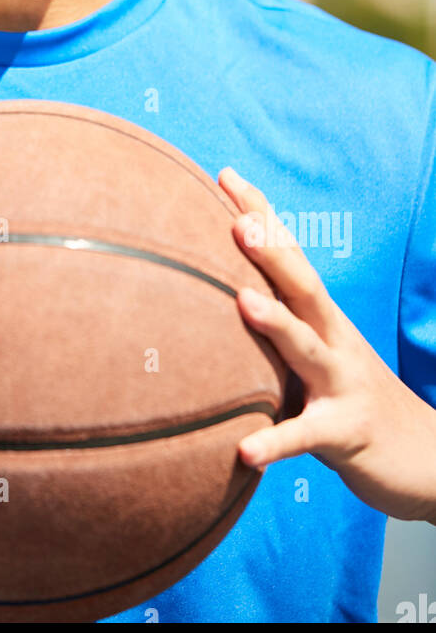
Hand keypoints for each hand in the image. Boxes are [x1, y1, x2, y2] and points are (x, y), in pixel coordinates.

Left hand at [219, 166, 435, 523]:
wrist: (427, 457)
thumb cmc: (352, 399)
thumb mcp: (317, 354)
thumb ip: (278, 325)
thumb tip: (218, 291)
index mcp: (323, 317)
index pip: (290, 255)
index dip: (261, 215)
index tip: (225, 175)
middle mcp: (336, 339)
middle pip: (303, 286)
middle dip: (271, 251)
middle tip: (235, 222)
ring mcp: (343, 384)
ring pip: (308, 349)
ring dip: (277, 324)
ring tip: (242, 302)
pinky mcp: (346, 434)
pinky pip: (307, 437)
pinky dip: (276, 442)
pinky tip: (244, 451)